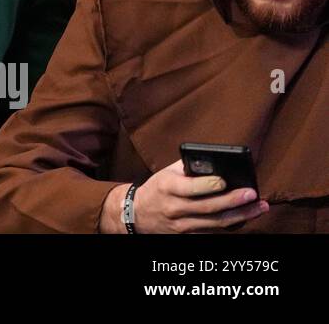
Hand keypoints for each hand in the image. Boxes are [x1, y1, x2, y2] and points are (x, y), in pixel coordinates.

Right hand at [104, 161, 268, 233]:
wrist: (138, 214)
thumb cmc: (157, 188)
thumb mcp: (166, 173)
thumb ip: (188, 167)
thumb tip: (215, 162)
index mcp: (167, 188)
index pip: (190, 188)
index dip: (209, 185)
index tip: (226, 180)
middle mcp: (174, 208)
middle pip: (208, 207)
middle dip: (232, 201)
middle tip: (252, 194)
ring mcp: (182, 225)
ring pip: (216, 223)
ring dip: (241, 215)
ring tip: (260, 207)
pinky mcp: (189, 236)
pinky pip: (215, 232)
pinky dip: (233, 225)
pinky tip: (247, 217)